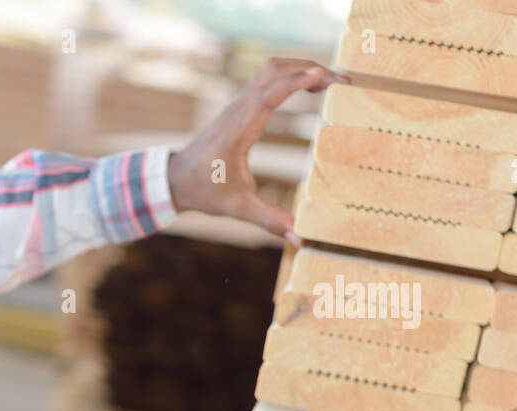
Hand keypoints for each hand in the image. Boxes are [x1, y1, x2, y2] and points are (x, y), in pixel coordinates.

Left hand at [167, 58, 347, 244]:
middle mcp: (239, 109)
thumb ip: (270, 220)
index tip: (327, 76)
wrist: (176, 180)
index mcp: (239, 128)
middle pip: (273, 70)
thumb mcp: (238, 208)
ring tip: (329, 81)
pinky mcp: (240, 107)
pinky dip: (289, 76)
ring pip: (269, 70)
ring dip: (299, 67)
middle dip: (308, 67)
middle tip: (340, 79)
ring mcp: (238, 105)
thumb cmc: (205, 191)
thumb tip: (301, 237)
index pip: (270, 93)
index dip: (298, 81)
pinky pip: (266, 80)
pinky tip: (308, 88)